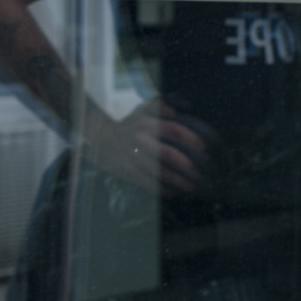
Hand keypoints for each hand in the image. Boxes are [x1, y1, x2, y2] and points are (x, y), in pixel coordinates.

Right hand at [85, 99, 209, 196]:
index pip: (173, 130)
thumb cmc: (125, 123)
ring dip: (178, 181)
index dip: (190, 139)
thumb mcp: (139, 110)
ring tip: (191, 186)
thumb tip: (176, 111)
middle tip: (200, 172)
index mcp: (146, 123)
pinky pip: (147, 183)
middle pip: (168, 154)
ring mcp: (132, 156)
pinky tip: (173, 193)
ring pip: (159, 171)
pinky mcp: (126, 170)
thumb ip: (158, 107)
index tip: (203, 148)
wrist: (98, 136)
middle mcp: (140, 139)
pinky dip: (162, 189)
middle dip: (187, 165)